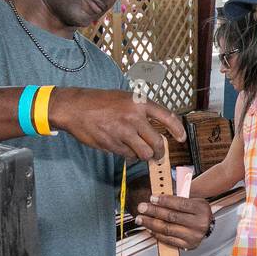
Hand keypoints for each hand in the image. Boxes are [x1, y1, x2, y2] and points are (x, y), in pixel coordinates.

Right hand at [53, 89, 185, 160]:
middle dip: (160, 153)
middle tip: (158, 155)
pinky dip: (128, 155)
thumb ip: (141, 112)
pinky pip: (128, 156)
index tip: (181, 139)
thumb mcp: (125, 98)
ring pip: (144, 154)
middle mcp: (134, 117)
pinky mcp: (113, 144)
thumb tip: (157, 130)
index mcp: (139, 103)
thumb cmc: (100, 102)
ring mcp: (123, 132)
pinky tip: (122, 147)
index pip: (167, 117)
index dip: (177, 130)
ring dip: (144, 157)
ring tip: (141, 154)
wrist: (75, 107)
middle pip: (157, 143)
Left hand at [136, 194, 211, 249]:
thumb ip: (176, 199)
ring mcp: (194, 236)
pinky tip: (150, 228)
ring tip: (142, 219)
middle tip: (142, 208)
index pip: (180, 204)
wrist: (207, 225)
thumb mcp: (192, 200)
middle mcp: (199, 223)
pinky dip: (157, 234)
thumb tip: (155, 200)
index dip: (164, 201)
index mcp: (201, 209)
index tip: (152, 198)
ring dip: (151, 223)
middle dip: (154, 211)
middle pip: (172, 217)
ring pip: (168, 229)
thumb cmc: (197, 212)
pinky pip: (169, 240)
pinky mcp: (188, 245)